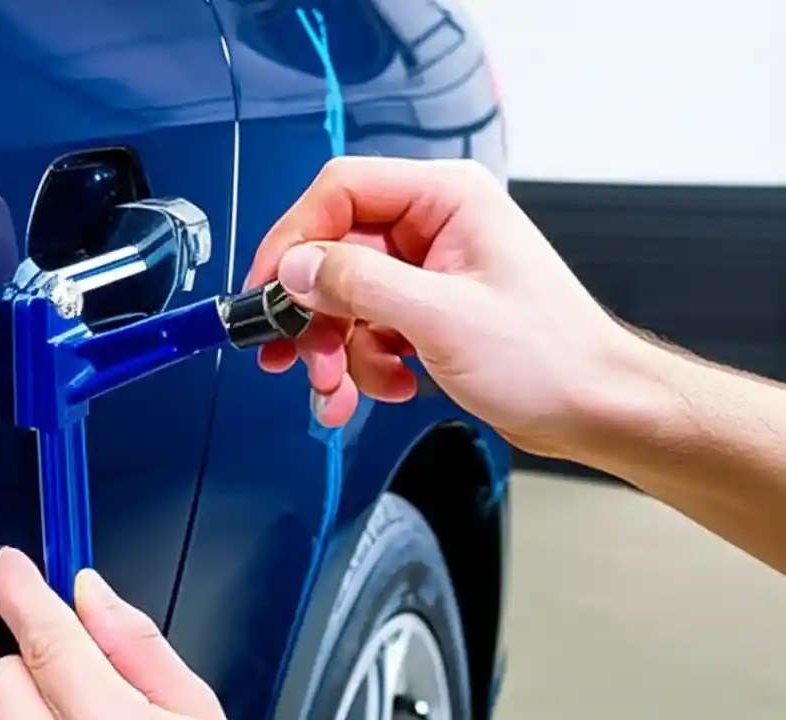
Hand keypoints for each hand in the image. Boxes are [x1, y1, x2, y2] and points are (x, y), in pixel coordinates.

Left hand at [0, 548, 225, 719]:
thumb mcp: (198, 712)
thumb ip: (143, 649)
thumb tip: (93, 591)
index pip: (48, 641)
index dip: (24, 592)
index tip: (11, 565)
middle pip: (1, 680)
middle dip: (31, 663)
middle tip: (78, 671)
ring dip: (27, 703)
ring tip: (78, 712)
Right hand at [245, 157, 633, 456]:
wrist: (595, 410)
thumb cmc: (551, 358)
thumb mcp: (443, 318)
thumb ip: (360, 284)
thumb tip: (295, 267)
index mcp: (446, 199)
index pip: (341, 190)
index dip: (294, 238)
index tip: (267, 288)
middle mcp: (433, 225)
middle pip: (333, 251)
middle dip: (313, 314)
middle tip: (299, 359)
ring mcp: (427, 269)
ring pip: (342, 297)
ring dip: (336, 350)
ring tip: (342, 391)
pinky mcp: (425, 309)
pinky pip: (365, 327)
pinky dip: (363, 363)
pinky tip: (386, 387)